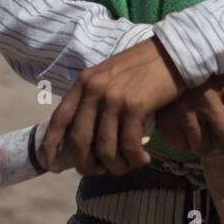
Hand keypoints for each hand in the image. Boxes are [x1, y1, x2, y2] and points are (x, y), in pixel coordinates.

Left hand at [39, 37, 185, 176]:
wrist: (174, 53)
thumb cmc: (144, 67)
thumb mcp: (111, 76)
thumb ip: (96, 98)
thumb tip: (88, 135)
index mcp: (85, 82)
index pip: (60, 117)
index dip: (50, 143)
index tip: (48, 163)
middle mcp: (94, 89)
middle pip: (79, 141)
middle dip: (87, 164)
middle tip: (100, 171)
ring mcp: (113, 98)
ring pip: (105, 149)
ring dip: (117, 166)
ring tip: (129, 165)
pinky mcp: (134, 106)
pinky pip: (129, 146)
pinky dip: (135, 159)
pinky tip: (144, 159)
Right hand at [155, 70, 223, 175]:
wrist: (164, 58)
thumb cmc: (206, 65)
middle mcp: (207, 96)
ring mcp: (185, 108)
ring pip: (203, 147)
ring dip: (208, 148)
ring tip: (208, 137)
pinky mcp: (166, 118)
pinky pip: (183, 146)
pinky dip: (188, 143)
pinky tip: (188, 130)